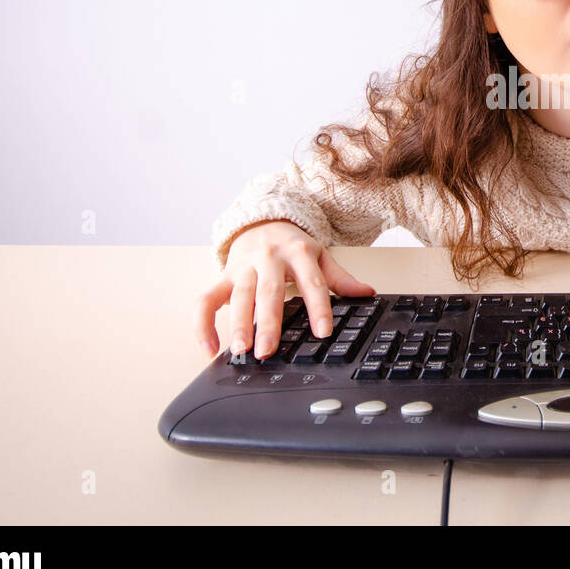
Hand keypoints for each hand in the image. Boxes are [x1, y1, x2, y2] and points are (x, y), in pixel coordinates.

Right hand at [194, 220, 375, 360]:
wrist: (262, 219)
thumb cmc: (292, 244)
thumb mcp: (320, 255)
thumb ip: (340, 277)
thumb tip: (366, 294)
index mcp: (299, 253)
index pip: (311, 282)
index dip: (318, 307)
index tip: (322, 332)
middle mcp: (269, 259)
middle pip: (269, 292)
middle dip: (268, 322)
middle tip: (267, 350)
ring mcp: (244, 267)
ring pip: (238, 296)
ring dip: (237, 324)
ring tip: (240, 350)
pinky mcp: (223, 275)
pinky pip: (206, 299)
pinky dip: (203, 324)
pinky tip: (209, 347)